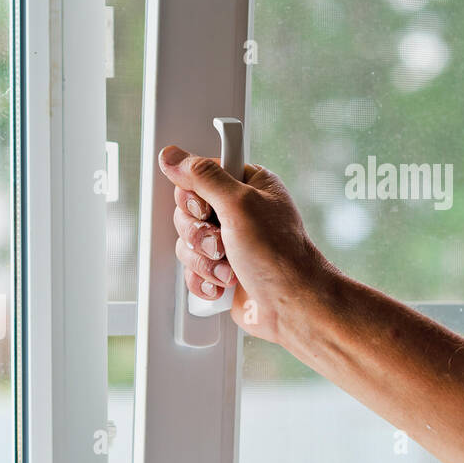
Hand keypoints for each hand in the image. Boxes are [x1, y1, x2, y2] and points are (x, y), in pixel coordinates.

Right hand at [157, 145, 335, 344]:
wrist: (291, 306)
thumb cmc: (278, 256)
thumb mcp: (239, 205)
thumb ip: (203, 177)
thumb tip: (173, 156)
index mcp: (247, 185)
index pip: (198, 175)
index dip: (195, 197)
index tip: (207, 210)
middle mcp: (237, 211)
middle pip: (187, 213)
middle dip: (199, 235)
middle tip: (222, 243)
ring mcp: (228, 242)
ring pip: (187, 244)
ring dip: (204, 261)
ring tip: (230, 267)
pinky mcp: (220, 269)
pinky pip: (191, 270)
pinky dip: (204, 280)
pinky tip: (225, 283)